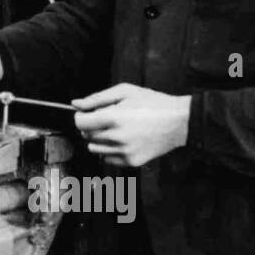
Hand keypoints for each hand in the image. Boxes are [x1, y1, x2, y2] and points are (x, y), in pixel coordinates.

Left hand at [72, 84, 190, 167]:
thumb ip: (97, 98)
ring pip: (94, 149)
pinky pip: (108, 158)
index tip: (87, 114)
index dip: (81, 116)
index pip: (80, 123)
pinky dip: (111, 150)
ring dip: (99, 139)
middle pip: (86, 135)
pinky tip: (124, 140)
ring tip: (116, 129)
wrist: (179, 122)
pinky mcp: (132, 162)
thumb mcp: (125, 91)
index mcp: (114, 118)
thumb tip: (76, 104)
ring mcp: (125, 152)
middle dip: (91, 126)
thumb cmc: (152, 103)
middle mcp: (117, 138)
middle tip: (107, 119)